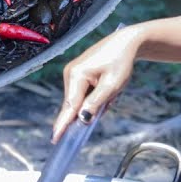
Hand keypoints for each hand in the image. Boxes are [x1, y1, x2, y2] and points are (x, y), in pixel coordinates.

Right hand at [51, 25, 142, 142]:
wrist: (125, 42)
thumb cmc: (120, 61)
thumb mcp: (112, 86)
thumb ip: (96, 103)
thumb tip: (82, 119)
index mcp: (77, 75)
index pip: (69, 106)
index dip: (63, 125)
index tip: (55, 140)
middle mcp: (70, 74)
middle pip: (75, 104)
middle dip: (92, 108)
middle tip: (111, 96)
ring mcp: (72, 73)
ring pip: (81, 100)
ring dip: (97, 101)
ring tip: (112, 87)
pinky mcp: (77, 74)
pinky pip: (84, 93)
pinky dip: (96, 96)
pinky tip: (107, 86)